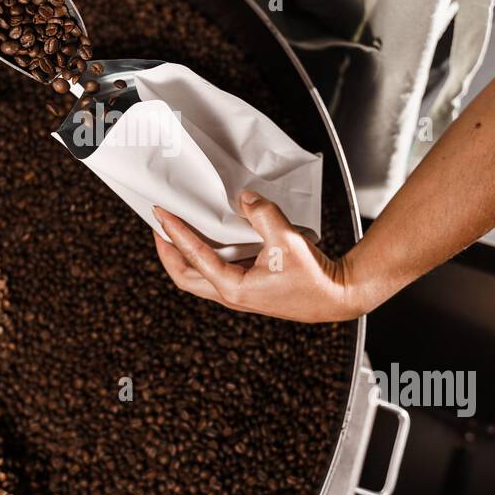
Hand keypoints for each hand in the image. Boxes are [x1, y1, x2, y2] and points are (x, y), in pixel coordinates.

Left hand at [151, 191, 365, 322]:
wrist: (336, 296)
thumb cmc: (313, 276)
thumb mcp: (287, 240)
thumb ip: (263, 215)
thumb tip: (244, 198)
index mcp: (234, 287)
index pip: (193, 258)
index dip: (175, 234)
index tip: (160, 214)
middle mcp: (231, 295)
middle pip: (184, 277)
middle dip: (167, 252)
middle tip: (158, 227)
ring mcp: (238, 294)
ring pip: (198, 278)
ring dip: (183, 256)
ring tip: (175, 231)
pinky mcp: (248, 288)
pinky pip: (215, 273)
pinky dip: (204, 257)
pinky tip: (208, 238)